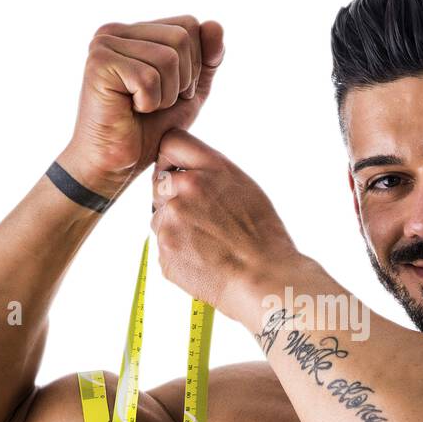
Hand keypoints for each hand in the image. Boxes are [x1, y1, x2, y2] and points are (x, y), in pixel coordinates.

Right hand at [56, 16, 224, 200]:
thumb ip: (207, 59)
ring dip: (166, 94)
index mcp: (136, 31)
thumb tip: (215, 24)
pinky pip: (149, 77)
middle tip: (158, 103)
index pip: (189, 24)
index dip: (195, 64)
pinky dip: (149, 103)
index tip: (172, 91)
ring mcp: (104, 44)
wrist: (115, 163)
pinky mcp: (99, 64)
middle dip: (182, 80)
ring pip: (168, 58)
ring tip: (144, 107)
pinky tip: (131, 111)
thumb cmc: (150, 129)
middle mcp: (116, 31)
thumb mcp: (190, 91)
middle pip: (181, 38)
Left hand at [150, 129, 303, 321]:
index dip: (170, 158)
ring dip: (175, 227)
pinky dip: (178, 253)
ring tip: (207, 243)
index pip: (171, 142)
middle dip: (172, 198)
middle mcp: (185, 189)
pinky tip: (203, 259)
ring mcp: (171, 221)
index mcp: (210, 169)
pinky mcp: (164, 251)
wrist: (264, 278)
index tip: (176, 173)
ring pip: (159, 218)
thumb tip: (183, 172)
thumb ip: (210, 173)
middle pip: (159, 184)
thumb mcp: (245, 188)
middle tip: (201, 219)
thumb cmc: (262, 236)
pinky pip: (163, 246)